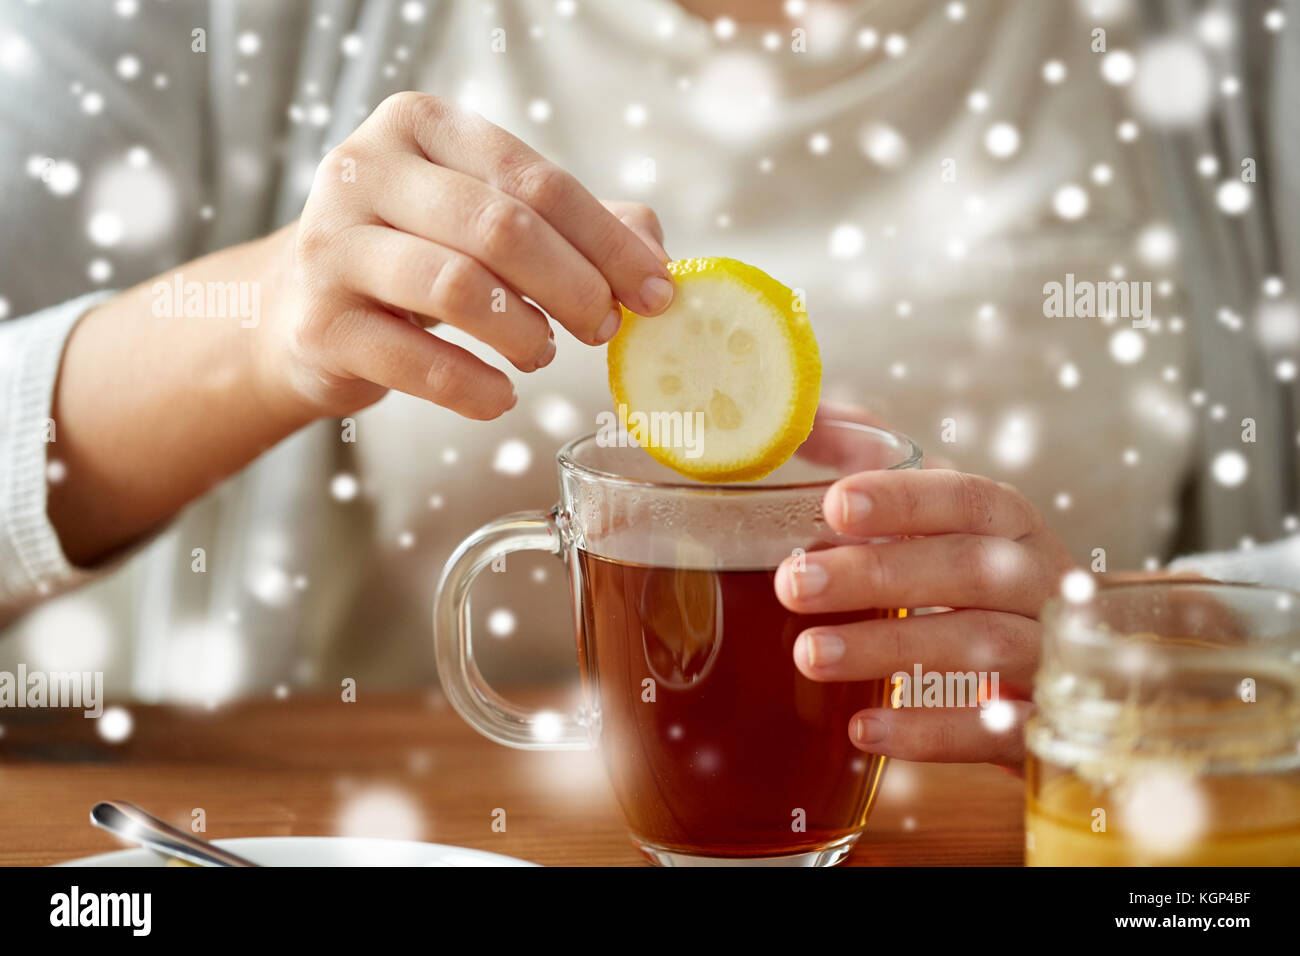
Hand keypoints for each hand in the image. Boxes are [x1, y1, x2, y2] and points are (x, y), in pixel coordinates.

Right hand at [260, 91, 673, 421]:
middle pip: (502, 228)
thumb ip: (573, 226)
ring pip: (458, 286)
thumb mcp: (486, 220)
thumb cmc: (412, 257)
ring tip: (541, 354)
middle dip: (575, 287)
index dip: (608, 243)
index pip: (537, 180)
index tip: (655, 293)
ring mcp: (331, 246)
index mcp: (420, 125)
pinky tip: (500, 395)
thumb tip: (653, 253)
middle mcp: (365, 170)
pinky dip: (474, 387)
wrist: (298, 312)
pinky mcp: (318, 324)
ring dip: (524, 333)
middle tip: (603, 328)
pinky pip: (415, 361)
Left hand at [774, 469, 1077, 767]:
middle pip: (967, 570)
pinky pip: (990, 730)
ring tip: (811, 654)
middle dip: (877, 574)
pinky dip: (926, 731)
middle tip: (794, 584)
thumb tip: (802, 421)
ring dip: (890, 648)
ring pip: (980, 646)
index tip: (835, 506)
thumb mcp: (939, 515)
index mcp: (1012, 524)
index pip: (967, 498)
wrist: (1079, 666)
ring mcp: (1049, 654)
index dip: (904, 500)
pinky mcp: (1043, 727)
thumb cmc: (978, 576)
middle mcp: (1038, 582)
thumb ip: (873, 462)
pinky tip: (862, 728)